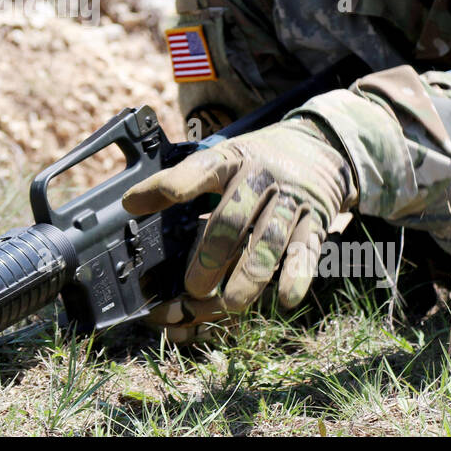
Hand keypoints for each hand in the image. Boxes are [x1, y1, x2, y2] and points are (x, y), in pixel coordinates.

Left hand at [123, 118, 355, 323]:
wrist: (320, 147)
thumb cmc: (255, 162)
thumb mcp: (222, 158)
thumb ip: (183, 181)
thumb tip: (130, 206)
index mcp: (230, 159)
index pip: (200, 169)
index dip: (175, 184)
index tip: (147, 202)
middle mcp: (261, 177)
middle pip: (234, 216)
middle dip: (212, 253)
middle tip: (192, 286)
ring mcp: (291, 201)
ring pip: (270, 240)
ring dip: (249, 275)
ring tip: (229, 303)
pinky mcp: (316, 222)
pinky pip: (307, 250)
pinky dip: (297, 275)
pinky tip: (284, 298)